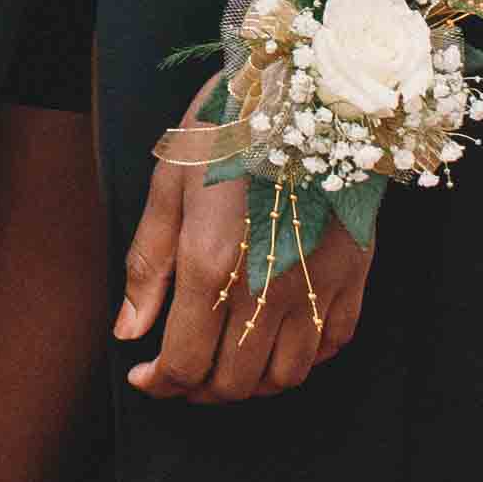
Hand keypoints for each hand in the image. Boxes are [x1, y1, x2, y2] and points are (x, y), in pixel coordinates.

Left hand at [115, 151, 374, 401]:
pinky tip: (279, 339)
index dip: (160, 382)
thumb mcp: (169, 188)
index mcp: (212, 265)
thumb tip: (129, 332)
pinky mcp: (353, 274)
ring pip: (286, 375)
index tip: (147, 375)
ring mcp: (316, 284)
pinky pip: (331, 344)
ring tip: (229, 364)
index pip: (185, 362)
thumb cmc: (227, 133)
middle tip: (183, 374)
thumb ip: (149, 266)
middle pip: (235, 381)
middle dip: (200, 389)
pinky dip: (303, 358)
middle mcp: (267, 287)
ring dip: (253, 383)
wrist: (303, 92)